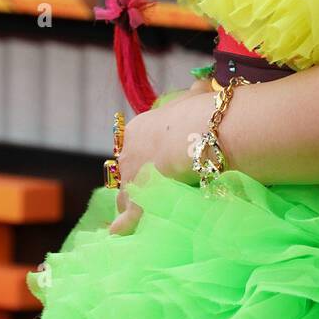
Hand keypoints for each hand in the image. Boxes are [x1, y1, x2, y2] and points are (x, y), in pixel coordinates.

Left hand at [108, 89, 217, 235]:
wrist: (193, 138)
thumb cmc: (195, 114)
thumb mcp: (193, 97)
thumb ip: (194, 93)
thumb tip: (201, 84)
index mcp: (138, 129)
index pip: (133, 144)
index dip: (143, 152)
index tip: (154, 157)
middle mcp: (127, 154)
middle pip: (125, 170)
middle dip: (134, 178)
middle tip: (146, 185)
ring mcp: (131, 180)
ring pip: (124, 195)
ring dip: (130, 202)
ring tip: (137, 210)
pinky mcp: (138, 202)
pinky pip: (125, 220)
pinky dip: (122, 227)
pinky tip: (117, 234)